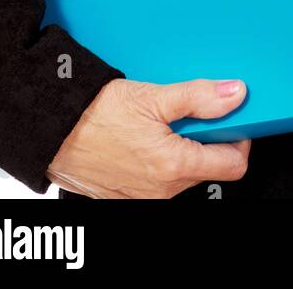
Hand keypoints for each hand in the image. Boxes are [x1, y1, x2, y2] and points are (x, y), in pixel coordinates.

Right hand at [46, 77, 250, 198]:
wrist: (52, 132)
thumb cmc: (95, 114)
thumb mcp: (153, 96)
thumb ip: (199, 97)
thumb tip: (236, 94)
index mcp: (174, 165)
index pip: (233, 165)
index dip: (240, 138)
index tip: (233, 118)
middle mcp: (163, 190)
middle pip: (208, 168)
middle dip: (208, 139)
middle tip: (190, 112)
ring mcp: (145, 197)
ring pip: (183, 174)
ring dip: (183, 148)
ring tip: (161, 122)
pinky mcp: (129, 196)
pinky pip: (159, 181)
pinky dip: (161, 160)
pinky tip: (144, 138)